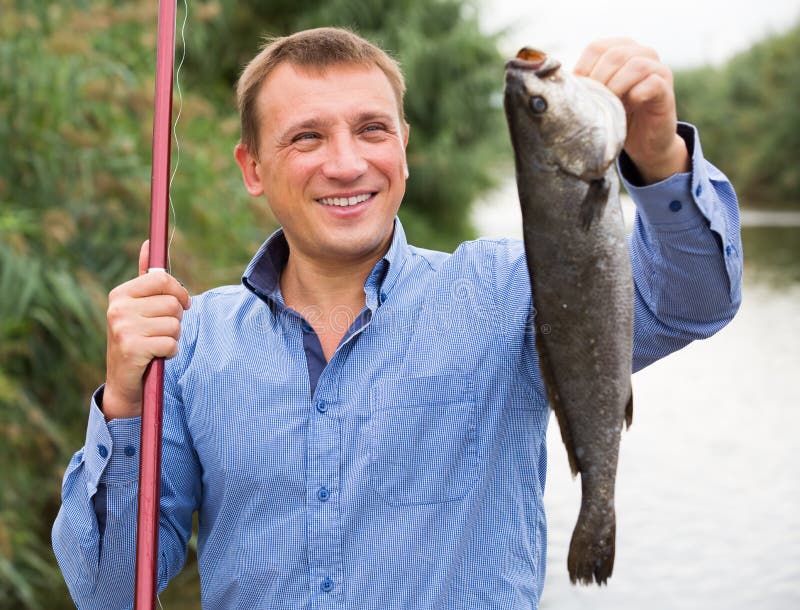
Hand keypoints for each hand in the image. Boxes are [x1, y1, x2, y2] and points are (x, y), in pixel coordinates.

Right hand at [103, 240, 190, 419]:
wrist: (124, 380)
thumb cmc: (136, 338)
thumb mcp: (138, 306)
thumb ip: (146, 277)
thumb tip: (149, 243)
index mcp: (120, 294)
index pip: (162, 278)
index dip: (179, 292)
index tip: (182, 304)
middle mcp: (118, 308)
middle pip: (173, 303)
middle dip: (176, 320)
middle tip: (160, 331)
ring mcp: (123, 328)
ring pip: (174, 324)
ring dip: (173, 337)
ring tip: (156, 344)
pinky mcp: (132, 348)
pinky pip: (171, 344)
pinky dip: (170, 352)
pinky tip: (155, 356)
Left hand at [574, 38, 689, 184]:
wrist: (642, 143)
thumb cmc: (615, 117)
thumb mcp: (596, 98)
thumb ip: (584, 85)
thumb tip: (556, 81)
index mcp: (620, 50)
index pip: (596, 47)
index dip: (584, 69)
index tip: (579, 93)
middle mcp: (641, 53)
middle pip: (614, 54)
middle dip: (599, 80)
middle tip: (595, 102)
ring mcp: (657, 69)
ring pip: (635, 65)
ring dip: (616, 87)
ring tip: (611, 105)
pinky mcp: (666, 88)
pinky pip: (652, 83)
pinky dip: (636, 95)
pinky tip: (628, 107)